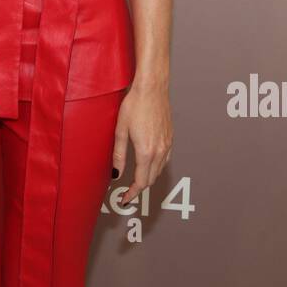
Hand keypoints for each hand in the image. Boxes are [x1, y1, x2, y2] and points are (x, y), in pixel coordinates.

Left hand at [111, 79, 172, 207]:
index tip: (124, 199)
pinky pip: (165, 159)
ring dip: (148, 178)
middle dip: (139, 188)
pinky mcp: (170, 137)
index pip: (141, 182)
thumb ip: (118, 155)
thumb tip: (115, 174)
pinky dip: (156, 167)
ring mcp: (167, 144)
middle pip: (151, 179)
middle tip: (127, 192)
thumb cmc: (134, 105)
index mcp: (146, 152)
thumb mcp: (120, 130)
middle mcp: (160, 151)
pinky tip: (149, 163)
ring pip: (159, 170)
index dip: (132, 193)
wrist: (152, 88)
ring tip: (136, 179)